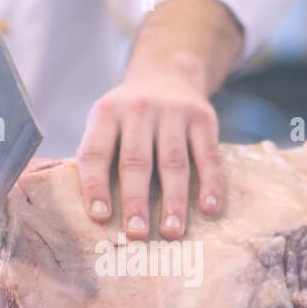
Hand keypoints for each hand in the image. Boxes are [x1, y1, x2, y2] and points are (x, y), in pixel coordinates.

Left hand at [76, 0, 242, 240]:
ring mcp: (173, 112)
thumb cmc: (130, 117)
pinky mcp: (202, 118)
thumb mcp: (107, 122)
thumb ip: (102, 157)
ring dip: (173, 201)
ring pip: (172, 163)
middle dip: (136, 201)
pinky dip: (210, 184)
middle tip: (136, 234)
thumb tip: (100, 217)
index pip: (96, 153)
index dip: (95, 186)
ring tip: (171, 232)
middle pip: (136, 161)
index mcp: (106, 113)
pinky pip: (208, 156)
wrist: (168, 73)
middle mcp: (138, 109)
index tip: (100, 218)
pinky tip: (209, 209)